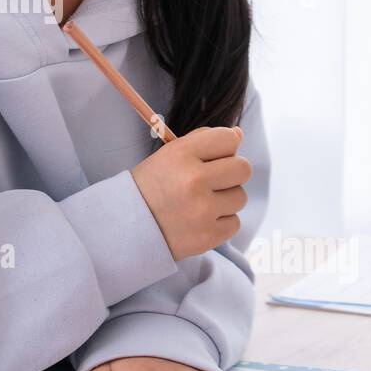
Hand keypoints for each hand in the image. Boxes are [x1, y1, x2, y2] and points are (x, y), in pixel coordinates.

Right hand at [130, 125, 251, 262]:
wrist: (126, 228)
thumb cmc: (151, 187)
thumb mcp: (169, 155)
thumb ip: (204, 140)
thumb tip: (239, 134)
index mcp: (181, 154)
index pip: (229, 139)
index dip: (225, 147)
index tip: (214, 157)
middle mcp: (193, 180)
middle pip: (243, 169)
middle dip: (232, 174)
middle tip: (213, 181)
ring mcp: (202, 211)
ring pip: (240, 197)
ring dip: (226, 200)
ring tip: (201, 203)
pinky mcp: (208, 236)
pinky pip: (234, 223)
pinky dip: (221, 222)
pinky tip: (200, 221)